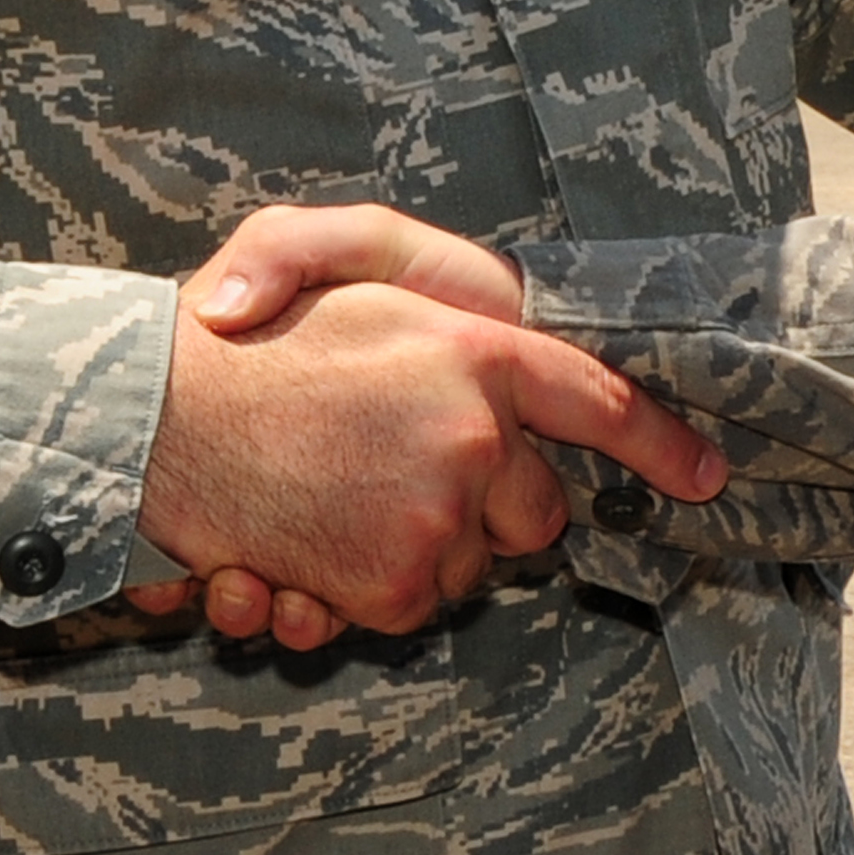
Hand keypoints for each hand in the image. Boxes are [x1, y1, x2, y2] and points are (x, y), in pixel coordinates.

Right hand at [120, 207, 721, 651]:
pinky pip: (418, 599)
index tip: (707, 475)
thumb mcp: (332, 255)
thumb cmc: (242, 336)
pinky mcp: (394, 585)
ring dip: (426, 541)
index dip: (661, 442)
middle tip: (415, 467)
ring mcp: (437, 517)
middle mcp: (474, 436)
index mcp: (475, 349)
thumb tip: (503, 363)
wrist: (147, 422)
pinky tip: (308, 545)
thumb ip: (430, 289)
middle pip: (541, 506)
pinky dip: (373, 584)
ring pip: (474, 561)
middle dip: (499, 500)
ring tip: (336, 496)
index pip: (600, 400)